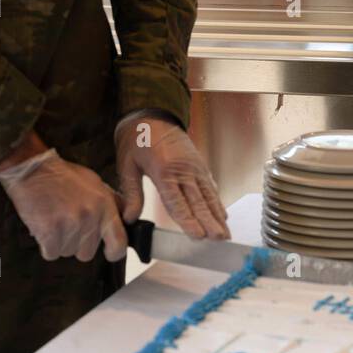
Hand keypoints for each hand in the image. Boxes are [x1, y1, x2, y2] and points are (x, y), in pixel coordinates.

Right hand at [0, 148, 127, 263]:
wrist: (33, 168)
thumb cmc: (62, 175)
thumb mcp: (95, 183)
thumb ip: (111, 203)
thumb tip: (124, 220)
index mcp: (104, 204)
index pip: (119, 242)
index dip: (114, 252)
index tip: (108, 253)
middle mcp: (90, 216)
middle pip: (87, 253)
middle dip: (77, 244)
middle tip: (66, 224)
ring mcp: (70, 224)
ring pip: (68, 253)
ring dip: (60, 243)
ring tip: (54, 221)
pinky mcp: (50, 231)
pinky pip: (51, 253)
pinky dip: (45, 245)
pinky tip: (44, 227)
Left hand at [115, 115, 229, 239]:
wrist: (151, 112)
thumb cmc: (137, 138)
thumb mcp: (127, 164)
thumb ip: (131, 193)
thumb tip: (129, 218)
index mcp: (163, 170)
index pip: (177, 202)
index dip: (188, 220)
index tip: (198, 235)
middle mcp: (183, 169)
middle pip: (198, 201)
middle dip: (209, 222)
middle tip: (219, 239)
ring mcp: (194, 167)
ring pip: (208, 195)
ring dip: (217, 215)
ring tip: (225, 233)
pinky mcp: (199, 164)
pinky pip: (210, 186)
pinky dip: (217, 201)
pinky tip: (222, 214)